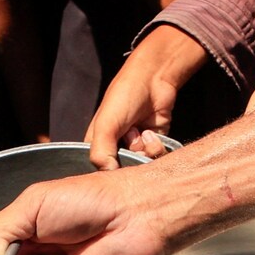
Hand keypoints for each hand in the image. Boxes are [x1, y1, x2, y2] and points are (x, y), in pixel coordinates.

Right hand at [84, 24, 205, 170]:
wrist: (155, 80)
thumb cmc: (124, 97)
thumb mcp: (106, 125)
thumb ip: (101, 152)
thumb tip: (109, 175)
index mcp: (97, 144)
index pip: (99, 170)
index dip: (108, 171)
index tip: (116, 163)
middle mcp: (116, 148)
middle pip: (124, 171)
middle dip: (130, 156)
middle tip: (131, 139)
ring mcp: (136, 147)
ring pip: (142, 166)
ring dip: (144, 149)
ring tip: (141, 131)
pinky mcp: (154, 144)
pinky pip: (156, 158)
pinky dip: (156, 147)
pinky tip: (151, 132)